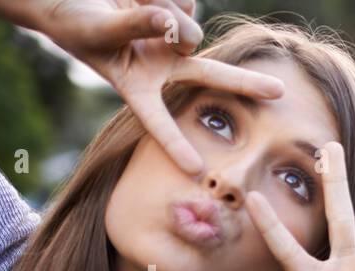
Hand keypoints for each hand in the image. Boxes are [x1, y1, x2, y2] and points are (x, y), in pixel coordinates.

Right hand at [29, 0, 283, 173]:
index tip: (195, 170)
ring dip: (163, 12)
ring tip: (131, 4)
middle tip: (280, 91)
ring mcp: (173, 40)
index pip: (159, 121)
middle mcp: (163, 68)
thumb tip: (168, 20)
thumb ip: (134, 27)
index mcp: (140, 87)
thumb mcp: (99, 30)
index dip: (175, 144)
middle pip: (209, 75)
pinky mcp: (177, 12)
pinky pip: (183, 2)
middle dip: (244, 83)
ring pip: (188, 28)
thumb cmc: (75, 22)